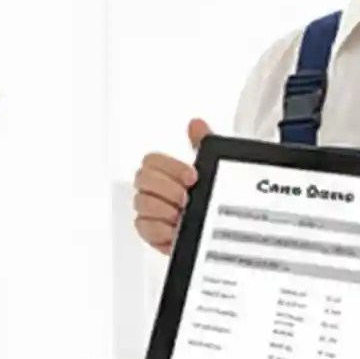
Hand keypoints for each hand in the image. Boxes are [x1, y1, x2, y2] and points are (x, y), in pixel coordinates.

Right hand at [133, 118, 212, 254]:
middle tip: (187, 198)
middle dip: (168, 189)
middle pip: (143, 179)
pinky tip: (175, 229)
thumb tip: (197, 124)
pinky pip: (143, 227)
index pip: (152, 160)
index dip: (171, 167)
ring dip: (164, 209)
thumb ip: (204, 144)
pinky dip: (160, 230)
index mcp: (167, 171)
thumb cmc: (211, 200)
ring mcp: (151, 211)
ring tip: (183, 215)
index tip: (192, 177)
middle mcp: (155, 189)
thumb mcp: (214, 169)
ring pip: (142, 203)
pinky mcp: (150, 233)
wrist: (217, 234)